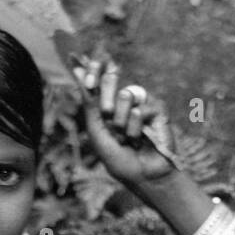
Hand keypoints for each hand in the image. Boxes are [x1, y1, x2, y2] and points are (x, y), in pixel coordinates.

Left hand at [72, 54, 177, 190]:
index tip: (77, 57)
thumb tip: (78, 78)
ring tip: (126, 138)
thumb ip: (90, 107)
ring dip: (120, 122)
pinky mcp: (157, 110)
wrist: (143, 177)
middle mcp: (123, 101)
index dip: (91, 68)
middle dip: (105, 92)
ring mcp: (141, 103)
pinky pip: (139, 109)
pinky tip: (140, 140)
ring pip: (124, 94)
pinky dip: (135, 128)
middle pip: (111, 78)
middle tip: (107, 113)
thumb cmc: (120, 160)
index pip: (99, 80)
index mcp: (107, 107)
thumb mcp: (98, 134)